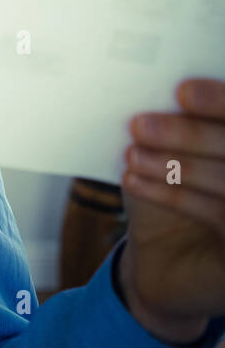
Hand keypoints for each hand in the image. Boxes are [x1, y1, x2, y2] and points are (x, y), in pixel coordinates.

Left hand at [119, 77, 224, 342]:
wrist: (169, 257)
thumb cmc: (174, 187)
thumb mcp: (175, 150)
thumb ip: (181, 121)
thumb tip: (163, 90)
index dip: (220, 100)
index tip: (182, 91)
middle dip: (191, 134)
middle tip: (139, 125)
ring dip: (175, 165)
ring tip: (132, 156)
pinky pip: (218, 214)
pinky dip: (172, 194)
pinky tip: (134, 180)